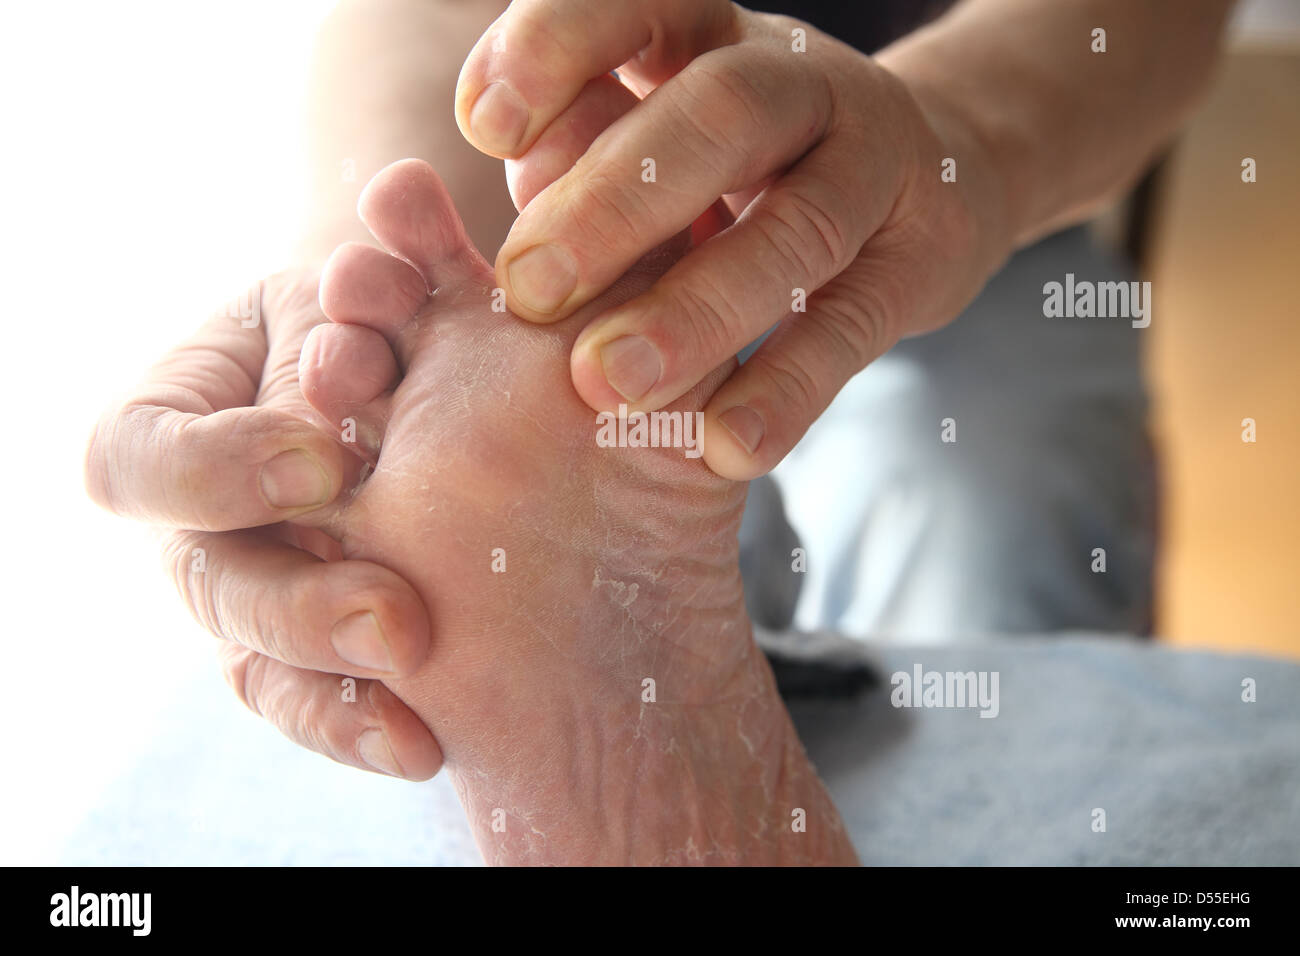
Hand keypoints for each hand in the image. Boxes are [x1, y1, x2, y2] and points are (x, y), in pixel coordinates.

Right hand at [85, 270, 441, 779]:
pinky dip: (362, 729)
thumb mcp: (336, 296)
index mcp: (168, 425)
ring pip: (258, 666)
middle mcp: (197, 524)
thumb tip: (346, 368)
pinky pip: (315, 705)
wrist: (397, 362)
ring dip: (334, 698)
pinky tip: (420, 747)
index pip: (148, 463)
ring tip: (413, 734)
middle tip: (396, 626)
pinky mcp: (305, 647)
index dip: (225, 471)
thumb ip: (342, 320)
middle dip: (302, 611)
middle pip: (213, 589)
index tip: (324, 463)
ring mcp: (248, 591)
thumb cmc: (352, 316)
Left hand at [455, 0, 1009, 478]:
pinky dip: (787, 390)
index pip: (639, 5)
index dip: (559, 49)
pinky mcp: (919, 262)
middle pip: (720, 117)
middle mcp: (802, 84)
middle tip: (530, 287)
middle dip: (617, 201)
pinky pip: (852, 328)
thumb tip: (524, 166)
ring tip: (609, 382)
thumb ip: (595, 144)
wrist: (933, 176)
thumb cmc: (752, 163)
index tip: (483, 128)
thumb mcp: (670, 131)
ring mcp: (876, 168)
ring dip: (697, 309)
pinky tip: (724, 446)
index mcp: (716, 35)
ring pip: (797, 230)